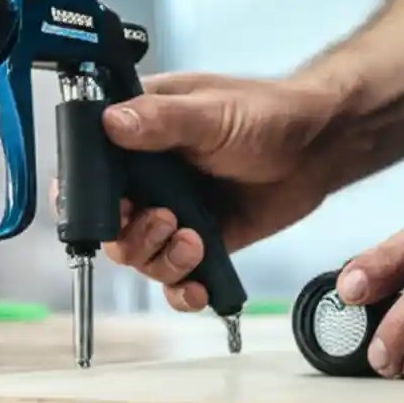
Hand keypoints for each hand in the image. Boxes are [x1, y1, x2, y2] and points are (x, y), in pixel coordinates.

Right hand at [95, 73, 338, 311]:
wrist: (317, 146)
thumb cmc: (266, 113)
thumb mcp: (210, 112)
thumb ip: (161, 120)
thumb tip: (110, 122)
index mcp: (138, 135)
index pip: (90, 170)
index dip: (86, 197)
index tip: (112, 208)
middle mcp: (148, 178)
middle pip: (110, 227)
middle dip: (131, 236)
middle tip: (164, 222)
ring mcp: (173, 213)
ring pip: (140, 258)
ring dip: (160, 260)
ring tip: (193, 242)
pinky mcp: (201, 243)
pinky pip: (176, 279)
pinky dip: (182, 290)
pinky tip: (198, 288)